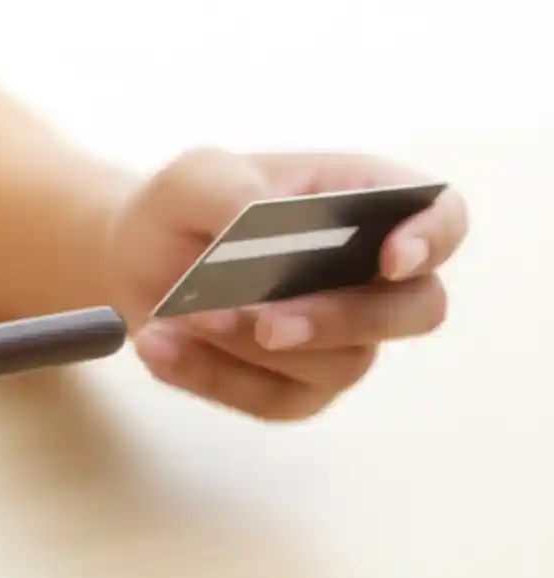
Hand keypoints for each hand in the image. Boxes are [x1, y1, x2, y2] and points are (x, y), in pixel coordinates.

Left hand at [108, 148, 467, 419]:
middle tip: (268, 324)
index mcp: (366, 203)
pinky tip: (158, 345)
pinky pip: (272, 400)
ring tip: (181, 315)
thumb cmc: (185, 207)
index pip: (442, 218)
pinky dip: (210, 375)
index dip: (432, 239)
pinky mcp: (296, 390)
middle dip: (342, 318)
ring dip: (253, 345)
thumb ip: (228, 189)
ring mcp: (342, 341)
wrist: (135, 261)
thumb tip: (256, 225)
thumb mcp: (192, 177)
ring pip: (338, 364)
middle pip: (415, 311)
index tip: (391, 258)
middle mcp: (371, 279)